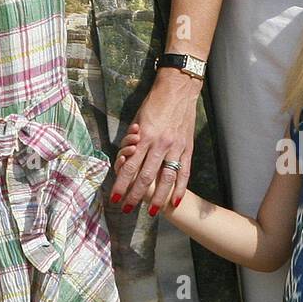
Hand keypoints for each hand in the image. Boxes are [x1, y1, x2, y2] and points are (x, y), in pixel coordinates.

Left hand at [109, 71, 200, 214]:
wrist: (178, 89)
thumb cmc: (154, 102)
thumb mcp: (137, 118)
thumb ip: (133, 140)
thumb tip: (127, 158)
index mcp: (145, 136)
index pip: (130, 166)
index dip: (122, 183)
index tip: (115, 197)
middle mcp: (160, 143)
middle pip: (146, 176)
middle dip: (135, 195)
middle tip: (127, 209)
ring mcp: (176, 147)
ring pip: (166, 178)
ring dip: (158, 198)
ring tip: (151, 212)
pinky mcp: (188, 148)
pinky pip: (184, 173)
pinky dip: (180, 189)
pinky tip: (176, 201)